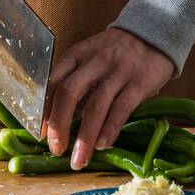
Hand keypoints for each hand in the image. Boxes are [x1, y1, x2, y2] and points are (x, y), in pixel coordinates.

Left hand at [44, 28, 174, 169]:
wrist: (155, 35)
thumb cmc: (116, 52)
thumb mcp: (90, 58)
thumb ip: (76, 83)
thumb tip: (59, 119)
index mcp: (77, 55)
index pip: (54, 81)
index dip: (44, 108)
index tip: (39, 132)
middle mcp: (95, 61)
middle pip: (70, 93)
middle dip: (59, 125)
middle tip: (56, 149)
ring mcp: (118, 71)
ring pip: (96, 106)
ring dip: (85, 137)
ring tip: (78, 159)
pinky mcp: (139, 82)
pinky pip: (121, 109)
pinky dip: (109, 130)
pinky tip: (101, 146)